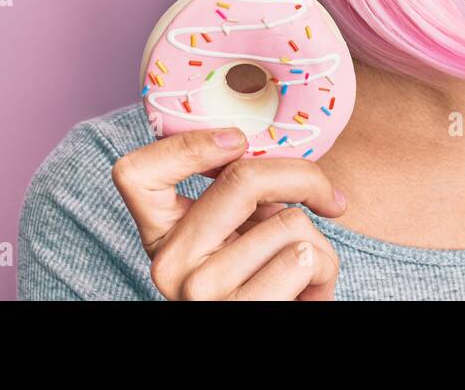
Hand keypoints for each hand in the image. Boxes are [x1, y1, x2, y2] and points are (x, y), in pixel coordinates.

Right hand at [111, 127, 345, 299]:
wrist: (277, 324)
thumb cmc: (268, 279)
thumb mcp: (243, 230)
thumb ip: (243, 194)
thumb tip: (272, 145)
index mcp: (162, 233)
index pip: (136, 174)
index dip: (187, 145)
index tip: (238, 140)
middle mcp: (169, 263)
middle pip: (241, 179)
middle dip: (303, 178)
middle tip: (328, 197)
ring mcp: (198, 291)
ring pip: (288, 219)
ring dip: (319, 239)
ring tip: (308, 267)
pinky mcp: (236, 311)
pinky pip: (303, 258)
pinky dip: (325, 266)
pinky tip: (311, 289)